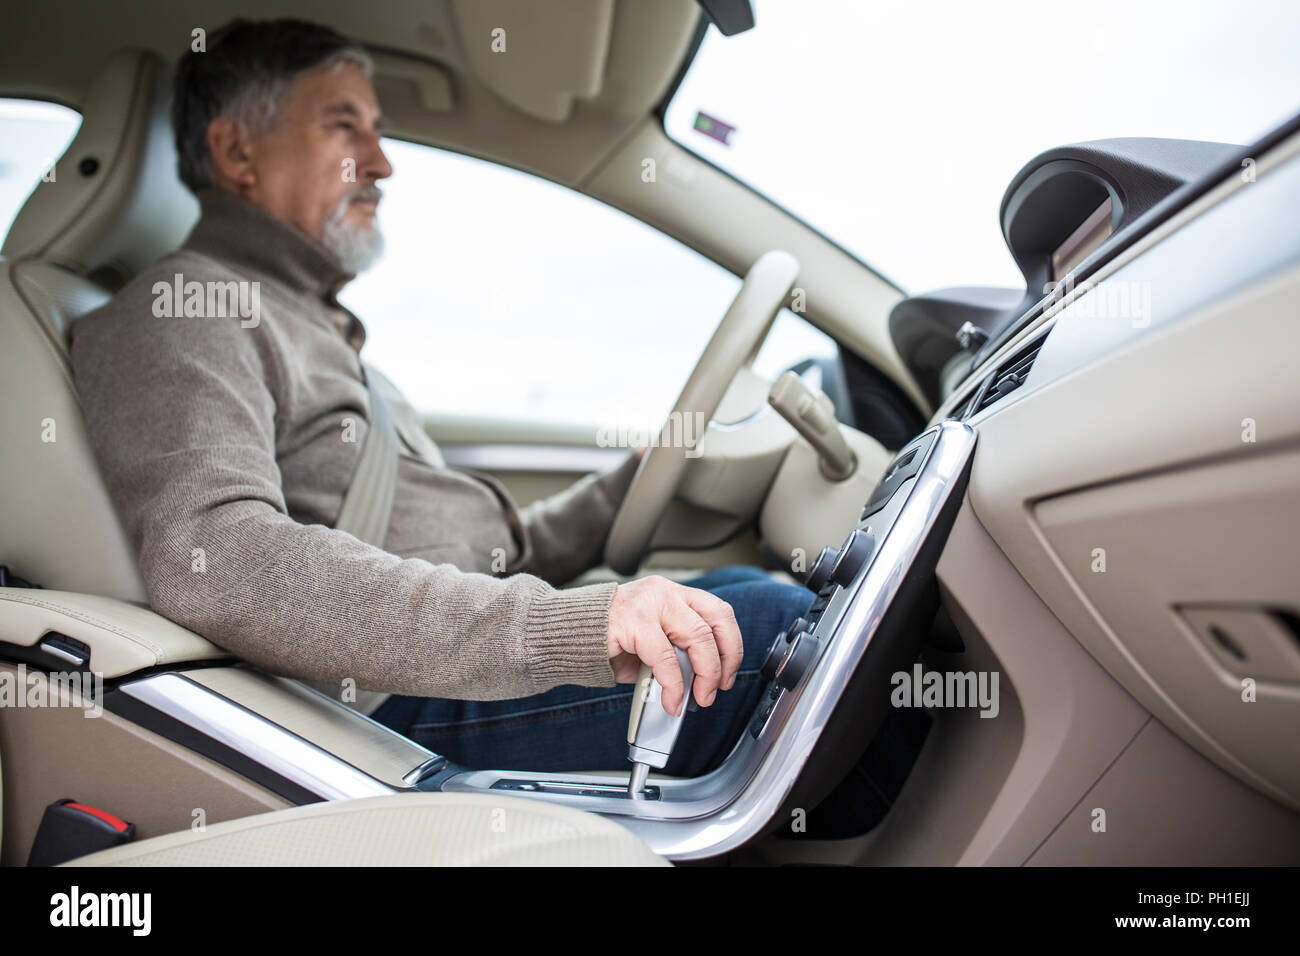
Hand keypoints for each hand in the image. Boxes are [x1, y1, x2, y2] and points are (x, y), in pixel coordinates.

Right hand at [606, 576, 742, 715]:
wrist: (564, 632)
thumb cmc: (607, 638)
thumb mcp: (650, 641)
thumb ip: (676, 652)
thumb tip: (698, 681)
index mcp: (673, 594)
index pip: (719, 612)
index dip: (731, 645)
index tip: (728, 673)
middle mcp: (664, 592)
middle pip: (715, 622)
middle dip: (724, 660)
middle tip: (718, 687)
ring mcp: (649, 603)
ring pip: (698, 637)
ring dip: (705, 674)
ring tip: (700, 697)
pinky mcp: (632, 620)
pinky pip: (665, 658)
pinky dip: (673, 686)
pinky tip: (671, 701)